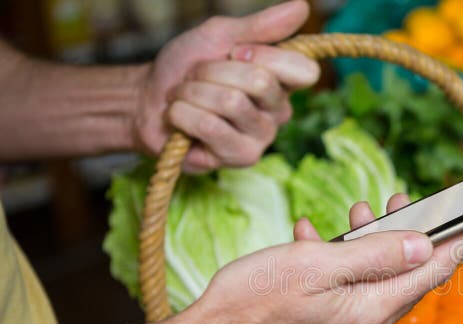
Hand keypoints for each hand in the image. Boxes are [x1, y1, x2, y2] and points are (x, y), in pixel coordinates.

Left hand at [133, 0, 318, 172]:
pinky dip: (183, 114)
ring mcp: (262, 138)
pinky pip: (210, 126)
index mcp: (282, 81)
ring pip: (230, 102)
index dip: (264, 55)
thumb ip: (260, 26)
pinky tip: (181, 120)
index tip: (234, 52)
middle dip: (213, 71)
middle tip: (197, 76)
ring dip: (192, 92)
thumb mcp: (220, 35)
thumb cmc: (186, 66)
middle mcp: (279, 111)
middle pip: (259, 80)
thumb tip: (302, 7)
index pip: (303, 70)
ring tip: (186, 97)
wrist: (148, 99)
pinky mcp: (240, 158)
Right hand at [293, 193, 462, 323]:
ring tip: (359, 213)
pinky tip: (315, 241)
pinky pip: (347, 295)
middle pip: (407, 277)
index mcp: (369, 312)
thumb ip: (373, 257)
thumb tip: (424, 247)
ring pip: (375, 283)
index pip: (432, 272)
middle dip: (410, 234)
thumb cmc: (247, 308)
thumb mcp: (312, 267)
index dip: (459, 239)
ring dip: (372, 245)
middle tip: (402, 200)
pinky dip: (340, 264)